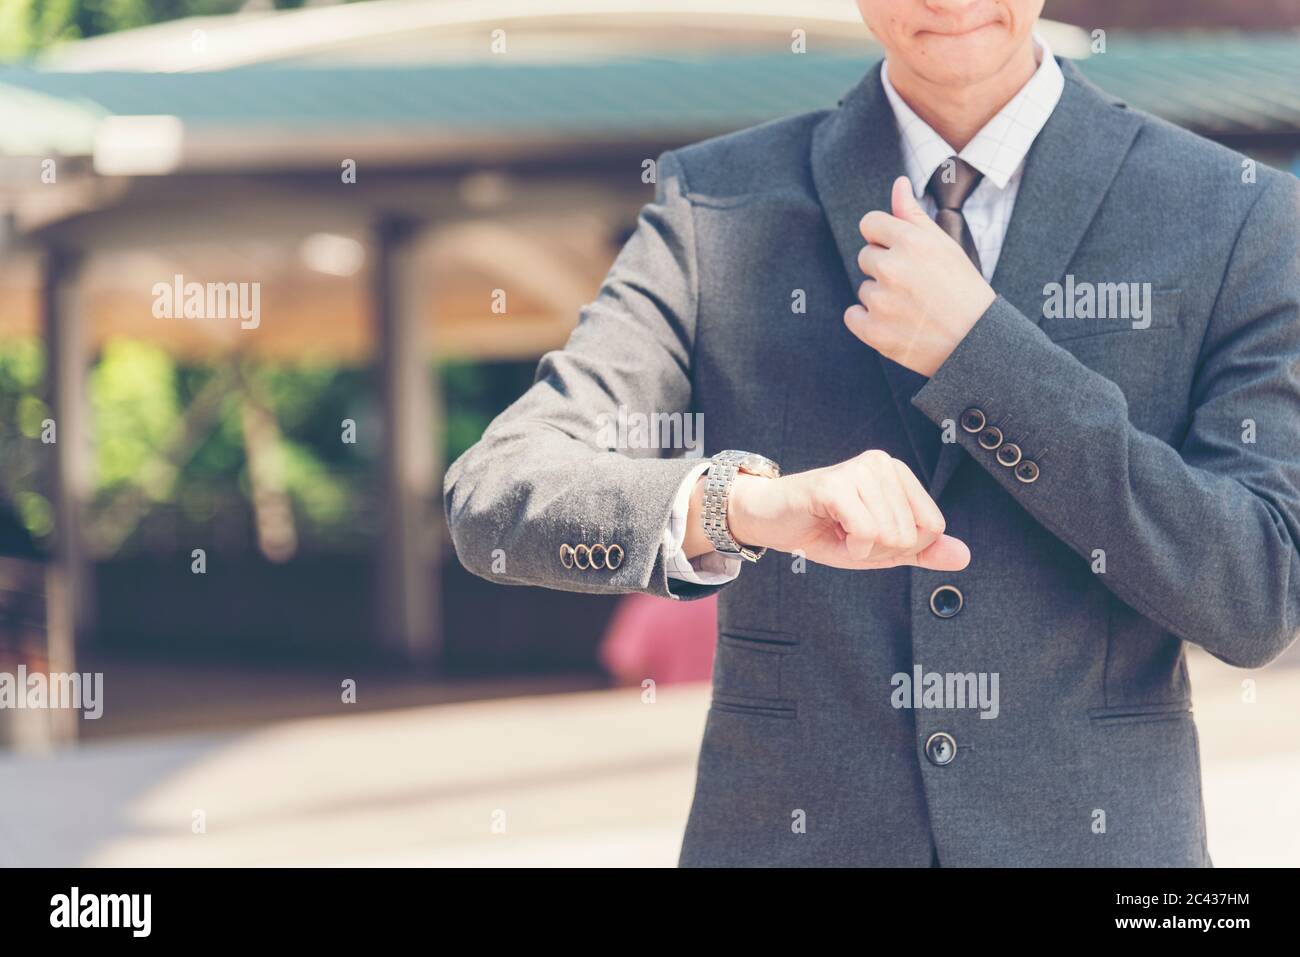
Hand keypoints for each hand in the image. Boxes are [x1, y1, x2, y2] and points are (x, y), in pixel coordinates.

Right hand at [723, 450, 969, 570]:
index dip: (902, 547)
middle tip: (847, 534)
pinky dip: (849, 547)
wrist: (770, 520)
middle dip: (877, 550)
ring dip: (860, 549)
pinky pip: (866, 533)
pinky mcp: (835, 484)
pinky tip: (830, 530)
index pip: (933, 527)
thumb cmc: (823, 530)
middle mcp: (883, 463)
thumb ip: (921, 550)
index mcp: (898, 473)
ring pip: (890, 536)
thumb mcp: (879, 546)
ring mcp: (859, 470)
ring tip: (837, 529)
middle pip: (911, 535)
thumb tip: (964, 556)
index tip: (869, 535)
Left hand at [844, 175, 995, 377]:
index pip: (869, 223)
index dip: (883, 238)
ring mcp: (881, 301)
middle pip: (865, 256)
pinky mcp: (873, 331)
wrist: (975, 342)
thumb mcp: (943, 245)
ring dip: (880, 297)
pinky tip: (895, 324)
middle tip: (914, 286)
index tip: (899, 252)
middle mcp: (892, 268)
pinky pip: (853, 315)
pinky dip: (868, 321)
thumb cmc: (962, 289)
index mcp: (911, 241)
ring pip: (863, 288)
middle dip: (884, 268)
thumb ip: (913, 214)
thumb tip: (898, 182)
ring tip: (912, 307)